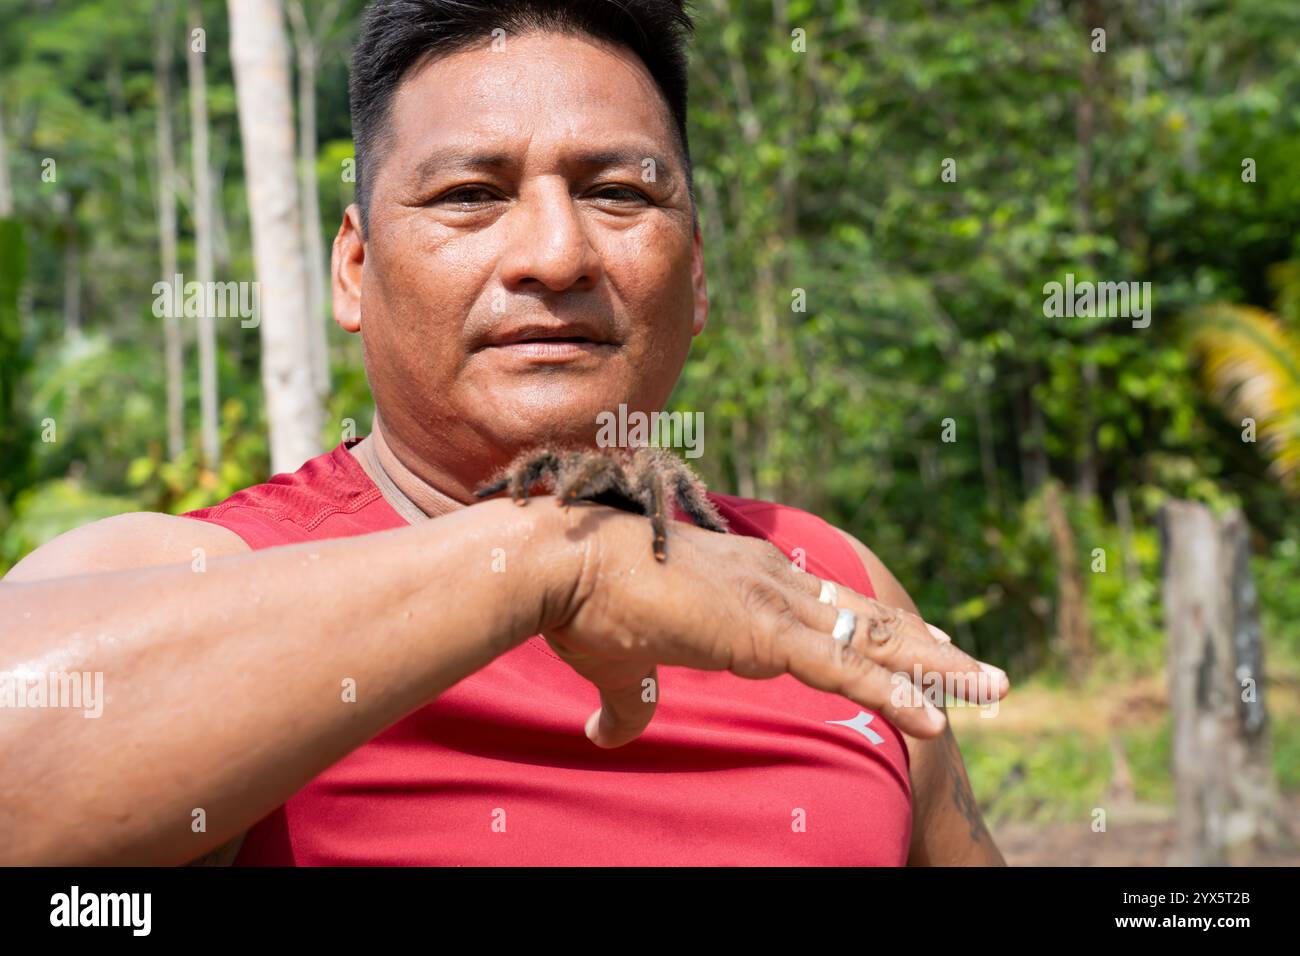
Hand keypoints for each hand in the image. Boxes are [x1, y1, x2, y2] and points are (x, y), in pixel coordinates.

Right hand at [540, 501, 1008, 747]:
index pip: (831, 606)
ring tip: (994, 689)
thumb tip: (608, 733)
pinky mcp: (765, 632)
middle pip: (870, 619)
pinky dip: (894, 694)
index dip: (879, 631)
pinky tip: (934, 720)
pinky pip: (845, 669)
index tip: (923, 643)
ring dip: (938, 669)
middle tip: (983, 672)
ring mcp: (774, 603)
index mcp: (746, 580)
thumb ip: (629, 701)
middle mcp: (772, 581)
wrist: (563, 567)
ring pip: (875, 640)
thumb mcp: (618, 663)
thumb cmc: (583, 606)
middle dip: (930, 648)